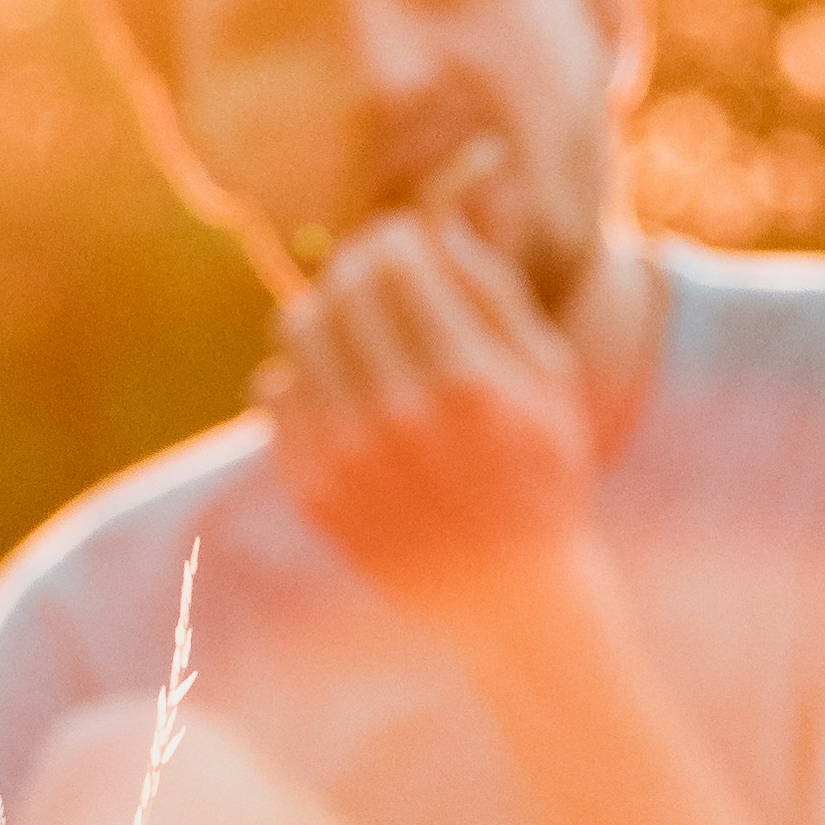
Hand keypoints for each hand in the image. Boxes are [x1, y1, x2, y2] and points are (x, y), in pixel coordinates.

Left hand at [254, 148, 595, 618]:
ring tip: (358, 326)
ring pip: (297, 333)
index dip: (394, 237)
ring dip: (326, 313)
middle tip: (376, 271)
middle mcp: (398, 418)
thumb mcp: (548, 375)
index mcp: (466, 382)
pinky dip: (303, 376)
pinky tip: (342, 386)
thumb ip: (493, 293)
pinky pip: (276, 393)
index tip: (404, 240)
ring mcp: (346, 459)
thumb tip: (436, 229)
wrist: (509, 595)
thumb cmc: (542, 470)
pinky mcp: (311, 490)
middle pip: (340, 290)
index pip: (395, 262)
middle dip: (358, 266)